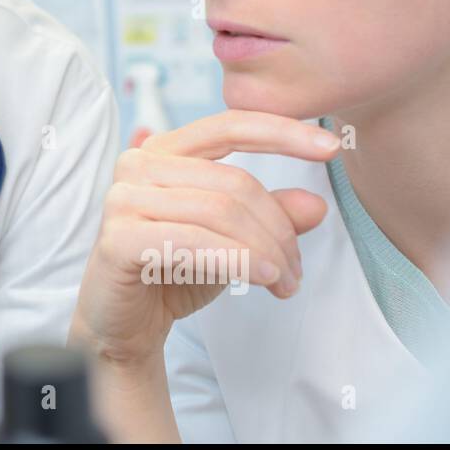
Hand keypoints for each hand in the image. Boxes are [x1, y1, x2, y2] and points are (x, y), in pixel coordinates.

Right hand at [70, 109, 339, 368]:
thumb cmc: (172, 272)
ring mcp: (122, 199)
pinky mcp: (117, 238)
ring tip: (284, 283)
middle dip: (278, 229)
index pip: (228, 126)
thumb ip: (268, 216)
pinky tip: (262, 278)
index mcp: (164, 151)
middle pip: (233, 182)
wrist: (125, 323)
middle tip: (295, 271)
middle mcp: (138, 165)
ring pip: (219, 212)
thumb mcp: (232, 240)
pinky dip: (235, 260)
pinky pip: (191, 241)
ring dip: (264, 251)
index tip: (332, 146)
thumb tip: (315, 204)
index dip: (282, 131)